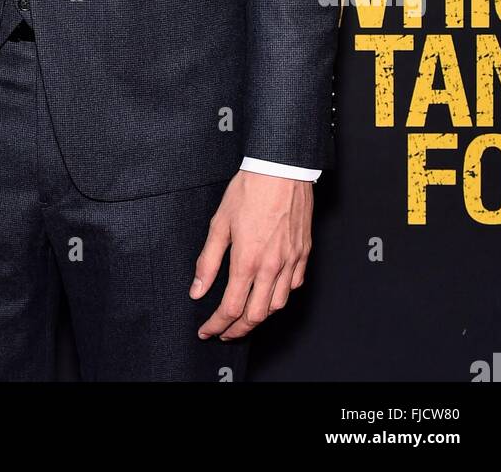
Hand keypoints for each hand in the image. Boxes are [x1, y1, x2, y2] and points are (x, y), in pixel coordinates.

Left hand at [190, 170, 312, 338]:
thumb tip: (197, 290)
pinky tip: (270, 293)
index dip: (216, 325)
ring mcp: (291, 261)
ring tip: (245, 317)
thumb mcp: (219, 223)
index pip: (231, 308)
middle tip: (224, 332)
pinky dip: (281, 296)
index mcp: (248, 260)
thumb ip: (207, 261)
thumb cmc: (249, 190)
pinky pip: (294, 285)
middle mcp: (272, 266)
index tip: (207, 331)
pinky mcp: (303, 253)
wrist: (280, 168)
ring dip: (259, 317)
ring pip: (277, 305)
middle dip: (237, 330)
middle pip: (256, 315)